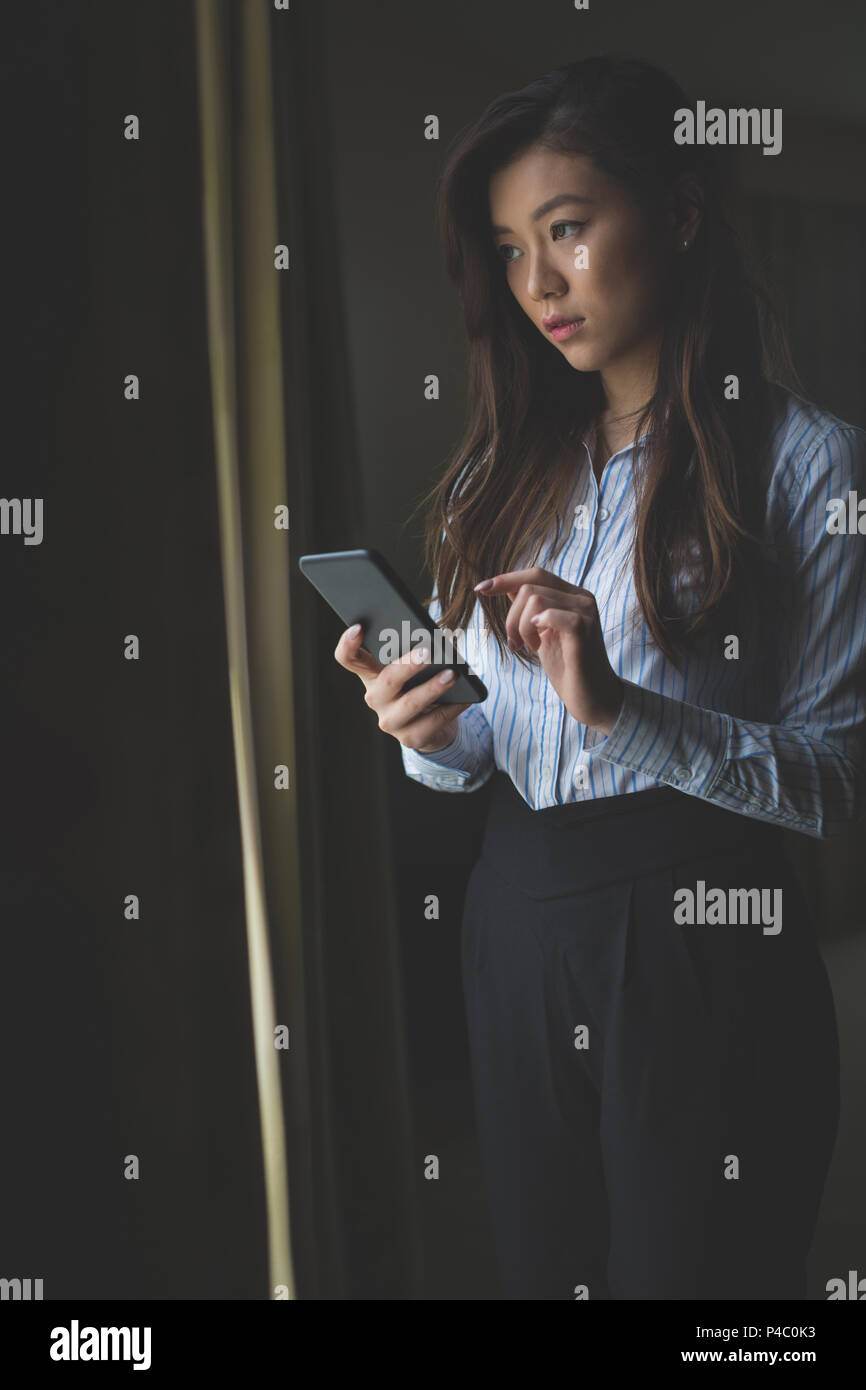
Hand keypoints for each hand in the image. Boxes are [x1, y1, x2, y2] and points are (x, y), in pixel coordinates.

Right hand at [333, 625, 472, 752]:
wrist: (433, 726)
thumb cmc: (420, 686)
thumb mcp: (414, 669)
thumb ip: (415, 653)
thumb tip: (436, 640)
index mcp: (372, 675)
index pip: (349, 659)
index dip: (348, 645)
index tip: (358, 627)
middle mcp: (376, 698)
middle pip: (387, 679)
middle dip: (408, 665)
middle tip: (428, 651)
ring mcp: (390, 721)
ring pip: (410, 704)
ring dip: (432, 689)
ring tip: (452, 674)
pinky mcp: (410, 738)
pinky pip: (433, 722)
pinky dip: (452, 708)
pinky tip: (465, 698)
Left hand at [474, 568, 623, 733]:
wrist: (592, 697)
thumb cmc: (567, 666)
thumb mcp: (543, 632)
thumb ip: (531, 608)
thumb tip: (506, 586)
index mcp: (573, 595)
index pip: (536, 574)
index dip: (506, 579)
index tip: (481, 589)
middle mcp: (582, 598)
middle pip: (530, 586)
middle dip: (511, 617)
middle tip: (514, 643)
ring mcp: (585, 612)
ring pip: (535, 599)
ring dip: (521, 627)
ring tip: (527, 648)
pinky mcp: (584, 630)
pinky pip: (550, 614)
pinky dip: (534, 627)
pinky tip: (537, 645)